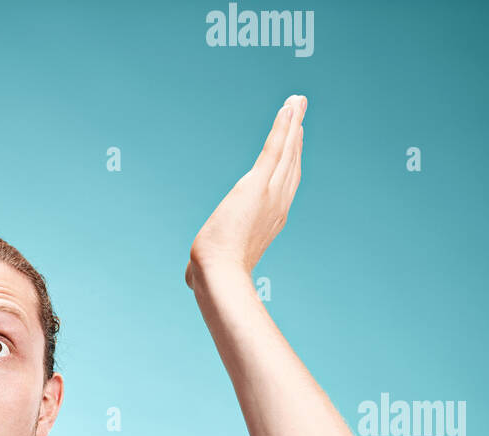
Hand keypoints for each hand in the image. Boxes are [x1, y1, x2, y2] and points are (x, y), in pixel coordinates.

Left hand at [185, 95, 305, 288]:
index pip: (285, 182)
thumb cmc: (214, 276)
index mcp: (271, 219)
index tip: (295, 139)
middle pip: (291, 162)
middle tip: (300, 110)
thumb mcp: (212, 265)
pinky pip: (274, 150)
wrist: (219, 274)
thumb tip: (188, 279)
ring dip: (292, 123)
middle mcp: (278, 204)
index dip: (291, 159)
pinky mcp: (257, 186)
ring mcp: (270, 194)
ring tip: (297, 101)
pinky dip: (283, 127)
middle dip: (296, 135)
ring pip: (286, 151)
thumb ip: (204, 264)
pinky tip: (288, 108)